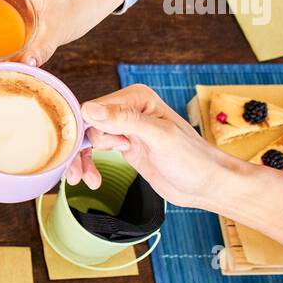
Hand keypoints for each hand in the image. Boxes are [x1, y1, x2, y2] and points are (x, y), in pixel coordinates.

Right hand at [63, 83, 232, 207]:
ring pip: (87, 139)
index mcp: (136, 98)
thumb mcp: (158, 137)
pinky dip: (89, 165)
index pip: (94, 108)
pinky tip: (92, 180)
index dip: (84, 131)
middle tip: (76, 174)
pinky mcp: (124, 146)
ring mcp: (125, 128)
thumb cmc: (192, 159)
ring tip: (80, 179)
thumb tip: (90, 109)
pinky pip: (95, 152)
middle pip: (86, 124)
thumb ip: (125, 121)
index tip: (81, 152)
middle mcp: (128, 109)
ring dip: (81, 160)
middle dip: (79, 150)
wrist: (206, 184)